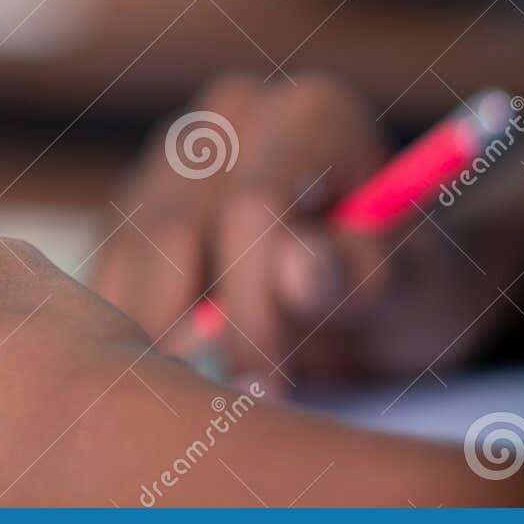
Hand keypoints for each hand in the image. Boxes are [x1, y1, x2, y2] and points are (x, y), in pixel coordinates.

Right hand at [93, 73, 521, 386]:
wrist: (383, 300)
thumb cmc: (410, 294)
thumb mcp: (416, 293)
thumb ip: (365, 272)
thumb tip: (300, 267)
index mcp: (311, 116)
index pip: (253, 208)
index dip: (254, 308)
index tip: (274, 389)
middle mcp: (233, 116)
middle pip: (175, 231)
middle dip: (202, 331)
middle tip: (236, 406)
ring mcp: (173, 157)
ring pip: (127, 254)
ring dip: (158, 338)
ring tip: (211, 393)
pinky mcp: (130, 204)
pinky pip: (107, 273)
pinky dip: (133, 332)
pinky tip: (183, 368)